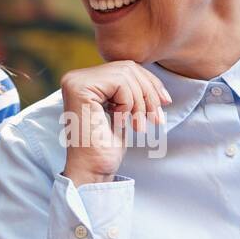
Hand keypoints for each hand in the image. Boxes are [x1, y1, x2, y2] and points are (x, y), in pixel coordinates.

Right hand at [58, 61, 170, 184]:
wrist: (93, 171)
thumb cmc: (107, 148)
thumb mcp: (124, 112)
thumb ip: (130, 90)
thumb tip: (154, 78)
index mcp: (85, 82)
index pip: (125, 67)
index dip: (150, 83)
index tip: (164, 103)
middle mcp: (75, 78)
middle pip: (128, 67)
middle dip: (149, 93)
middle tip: (155, 119)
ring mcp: (75, 82)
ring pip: (126, 74)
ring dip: (141, 102)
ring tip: (138, 125)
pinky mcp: (79, 89)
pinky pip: (120, 83)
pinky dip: (129, 103)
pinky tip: (122, 123)